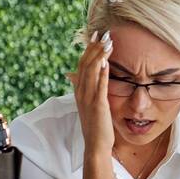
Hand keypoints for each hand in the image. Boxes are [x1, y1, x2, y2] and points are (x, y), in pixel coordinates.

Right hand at [70, 31, 114, 156]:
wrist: (96, 145)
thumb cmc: (95, 125)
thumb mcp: (87, 103)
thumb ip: (82, 87)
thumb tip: (72, 74)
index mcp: (79, 91)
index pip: (81, 65)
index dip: (87, 49)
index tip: (94, 36)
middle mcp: (81, 92)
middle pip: (85, 64)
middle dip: (94, 48)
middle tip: (103, 33)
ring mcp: (88, 99)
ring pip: (91, 72)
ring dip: (99, 56)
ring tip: (107, 42)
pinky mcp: (98, 105)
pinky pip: (99, 86)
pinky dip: (102, 73)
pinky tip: (106, 62)